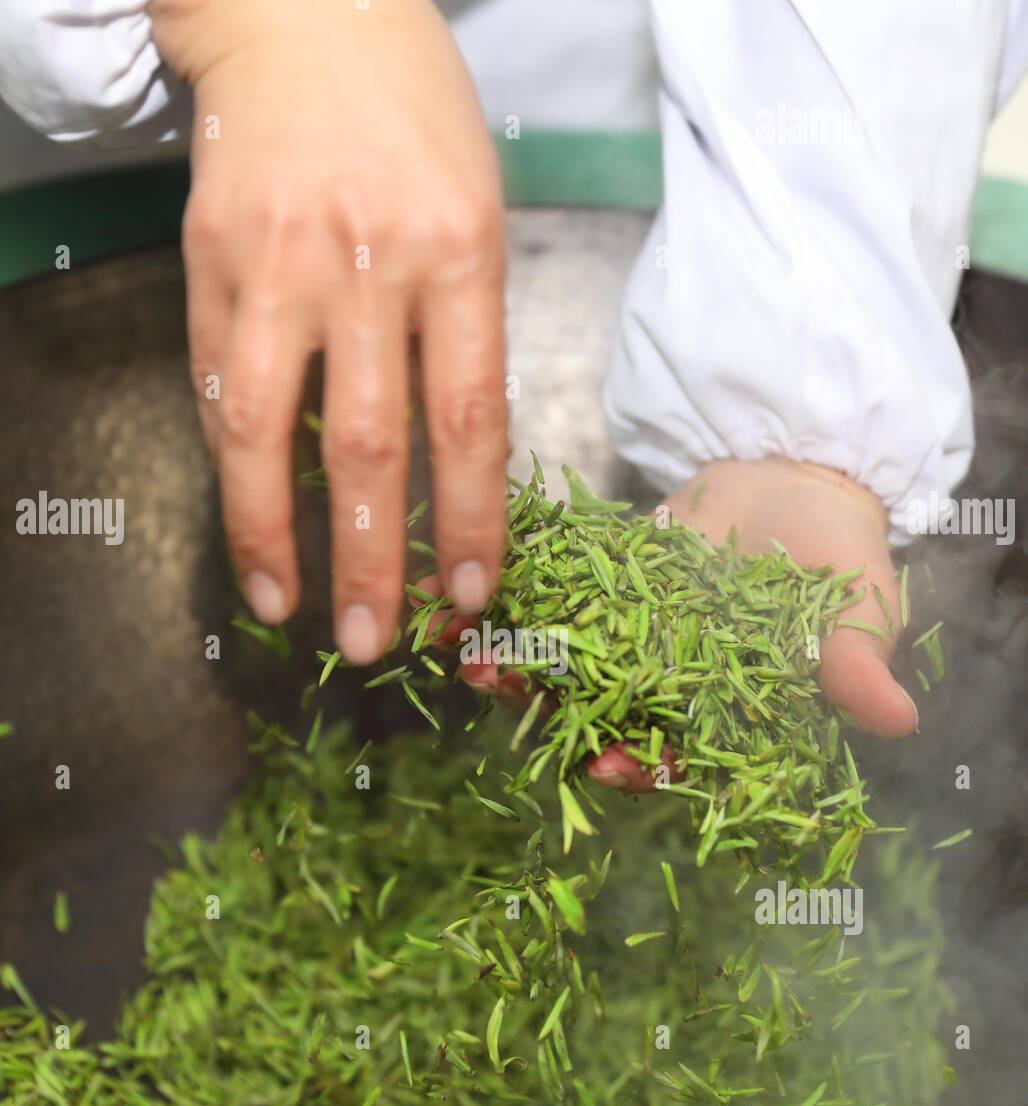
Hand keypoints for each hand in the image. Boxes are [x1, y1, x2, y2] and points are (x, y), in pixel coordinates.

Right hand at [151, 0, 508, 662]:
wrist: (306, 15)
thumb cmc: (413, 122)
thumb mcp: (476, 217)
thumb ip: (462, 338)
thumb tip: (453, 473)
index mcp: (459, 254)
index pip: (471, 422)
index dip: (471, 524)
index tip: (471, 596)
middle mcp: (368, 264)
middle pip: (373, 445)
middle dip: (375, 559)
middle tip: (373, 642)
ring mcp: (279, 263)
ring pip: (270, 429)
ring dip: (275, 535)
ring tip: (284, 608)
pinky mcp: (209, 261)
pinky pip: (219, 386)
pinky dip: (235, 466)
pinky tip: (252, 523)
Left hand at [420, 457, 918, 793]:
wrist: (797, 480)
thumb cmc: (837, 556)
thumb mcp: (856, 608)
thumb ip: (857, 662)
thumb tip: (899, 718)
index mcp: (715, 713)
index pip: (673, 756)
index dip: (640, 767)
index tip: (605, 766)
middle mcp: (656, 687)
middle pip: (592, 716)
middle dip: (542, 710)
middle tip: (497, 686)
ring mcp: (618, 638)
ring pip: (554, 664)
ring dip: (508, 659)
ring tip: (465, 646)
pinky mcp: (592, 588)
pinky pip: (541, 597)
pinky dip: (501, 594)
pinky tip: (453, 589)